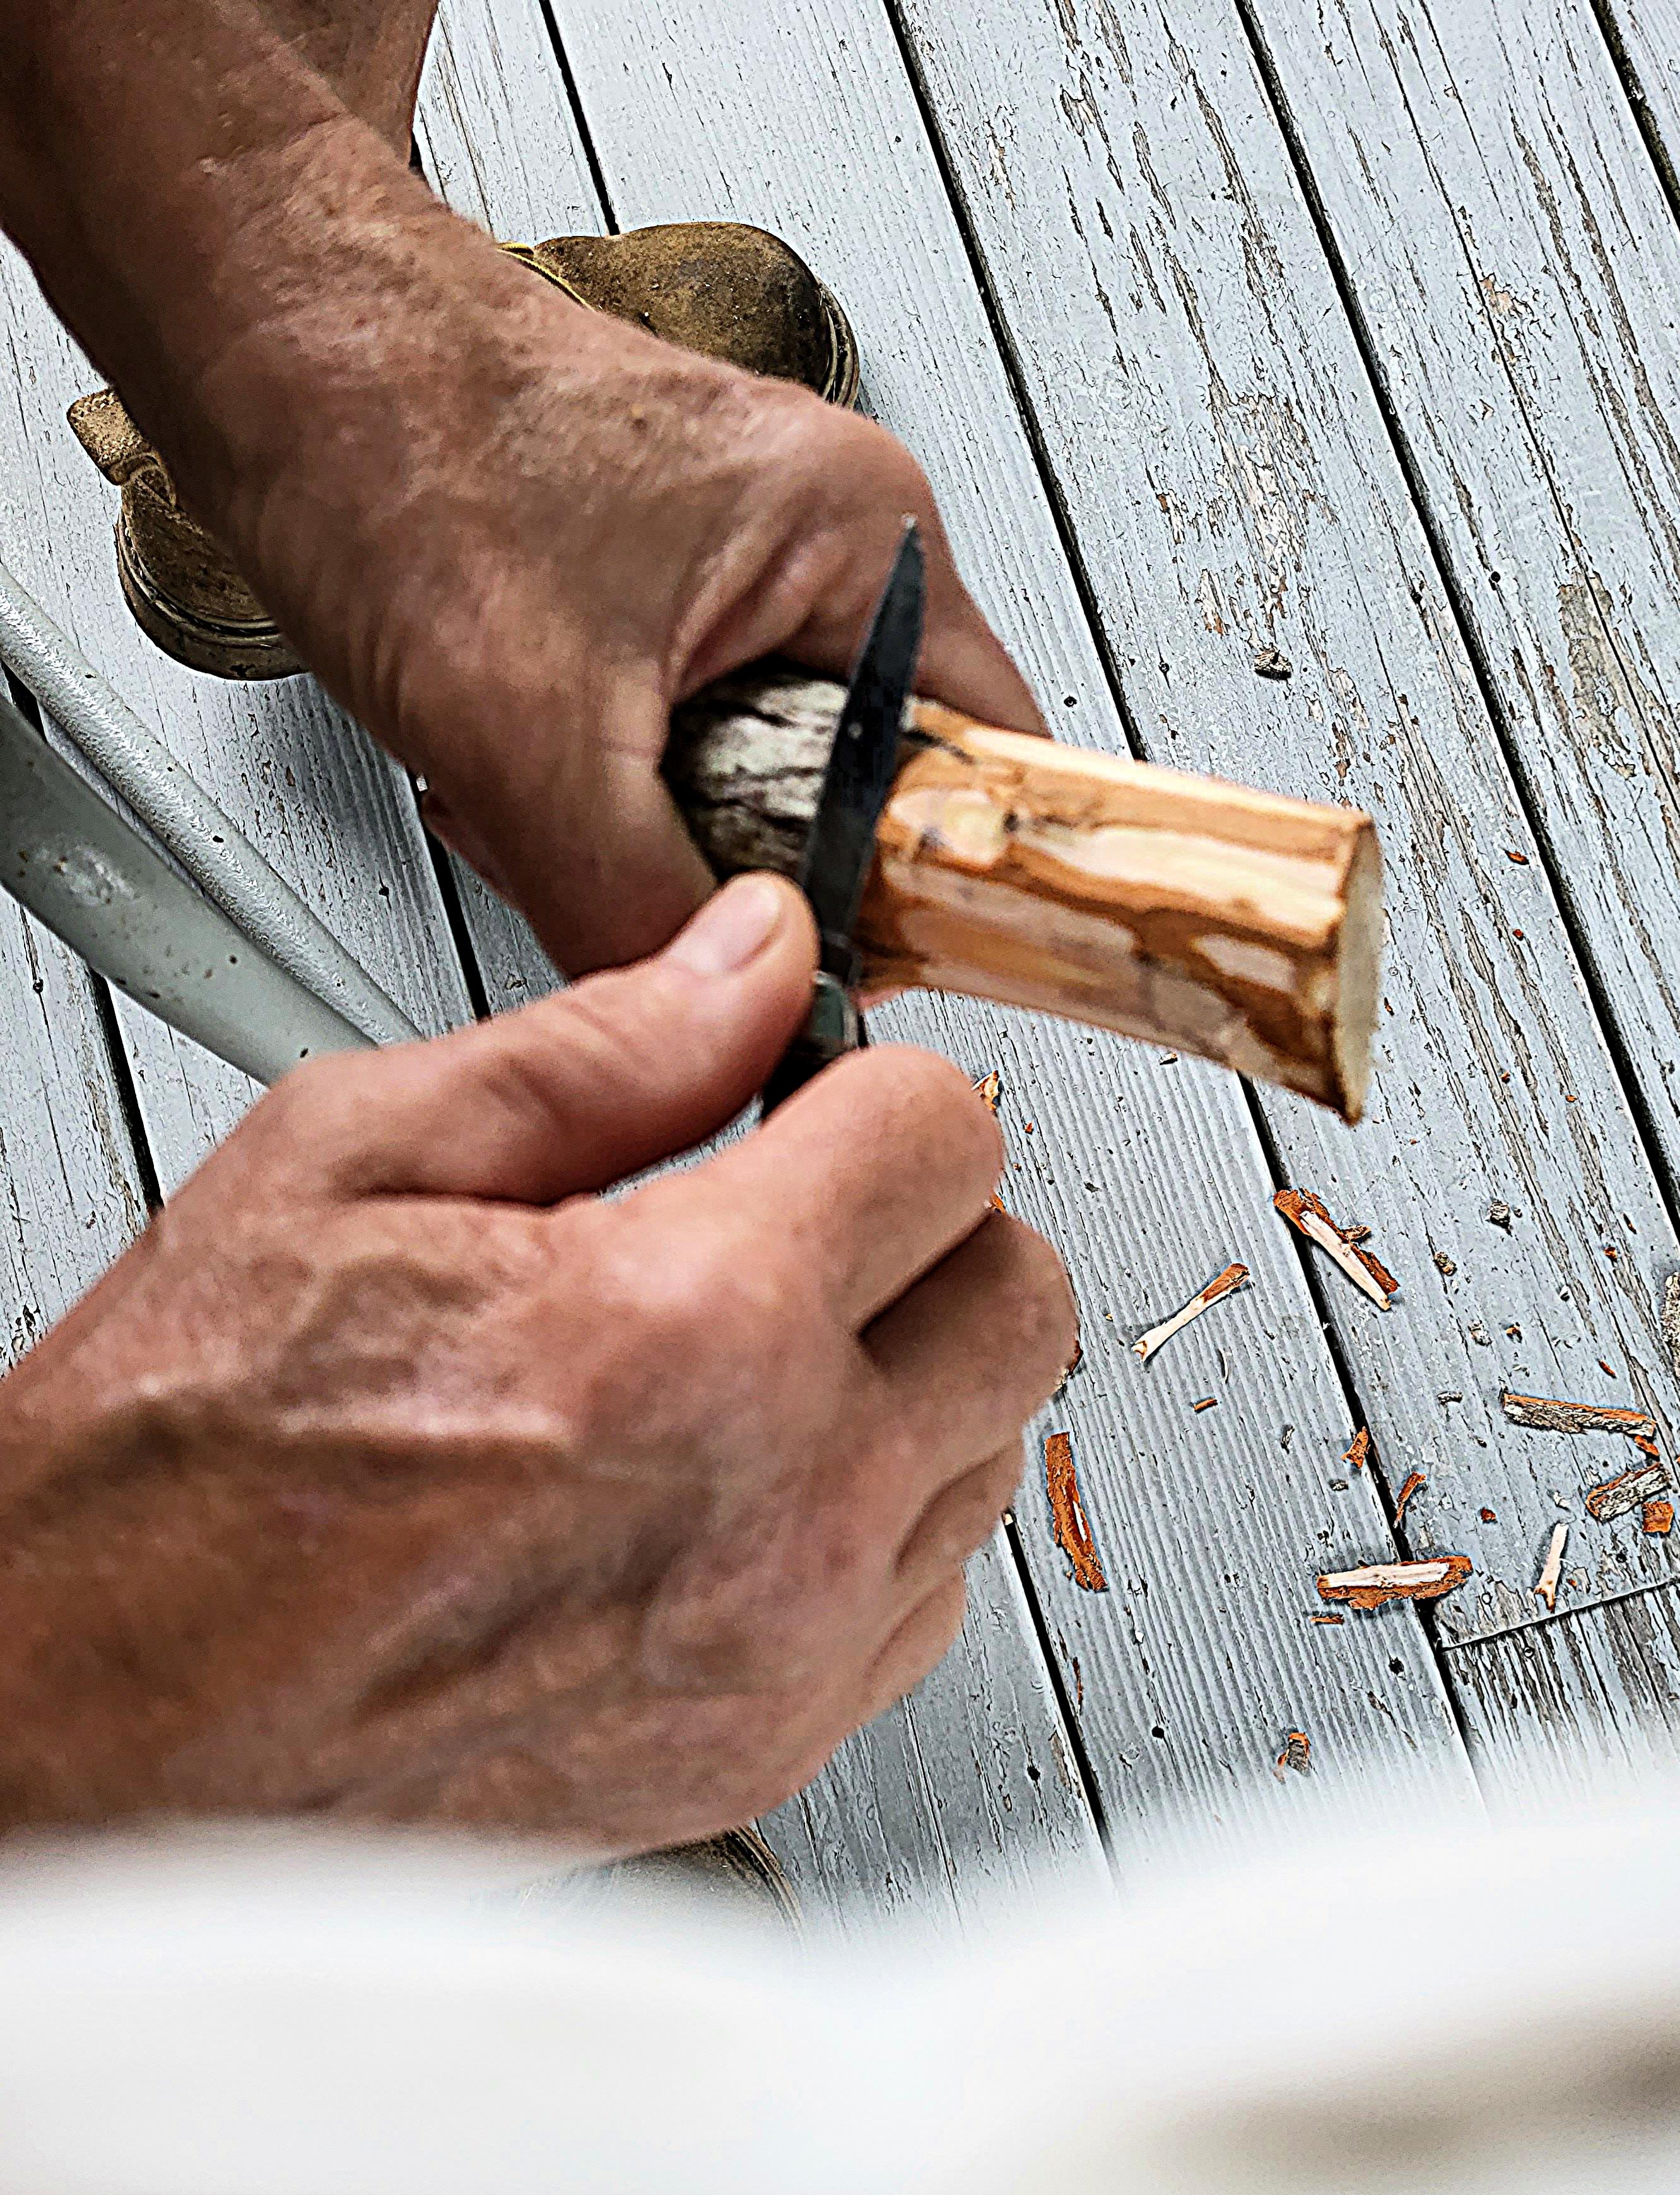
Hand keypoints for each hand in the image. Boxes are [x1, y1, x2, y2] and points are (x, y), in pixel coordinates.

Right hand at [0, 876, 1073, 1849]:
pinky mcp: (761, 1755)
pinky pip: (926, 1595)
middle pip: (1020, 1296)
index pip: (947, 1135)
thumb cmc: (179, 1466)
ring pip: (995, 1447)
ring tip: (747, 1352)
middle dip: (930, 1222)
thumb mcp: (351, 1159)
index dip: (873, 1086)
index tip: (809, 1104)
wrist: (89, 1722)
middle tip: (806, 1212)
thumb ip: (602, 1047)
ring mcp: (784, 1657)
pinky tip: (740, 1478)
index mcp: (688, 1329)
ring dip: (908, 1372)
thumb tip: (752, 959)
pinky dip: (871, 1515)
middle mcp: (778, 1513)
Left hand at [177, 130, 1040, 973]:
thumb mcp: (534, 735)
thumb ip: (645, 910)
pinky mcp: (660, 599)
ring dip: (651, 836)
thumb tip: (732, 1027)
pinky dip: (603, 795)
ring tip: (548, 793)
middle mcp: (825, 546)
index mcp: (864, 539)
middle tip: (642, 866)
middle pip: (867, 800)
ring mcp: (742, 569)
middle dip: (745, 869)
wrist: (272, 342)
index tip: (867, 968)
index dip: (941, 895)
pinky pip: (679, 754)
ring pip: (756, 790)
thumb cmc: (395, 436)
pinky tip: (524, 771)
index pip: (994, 769)